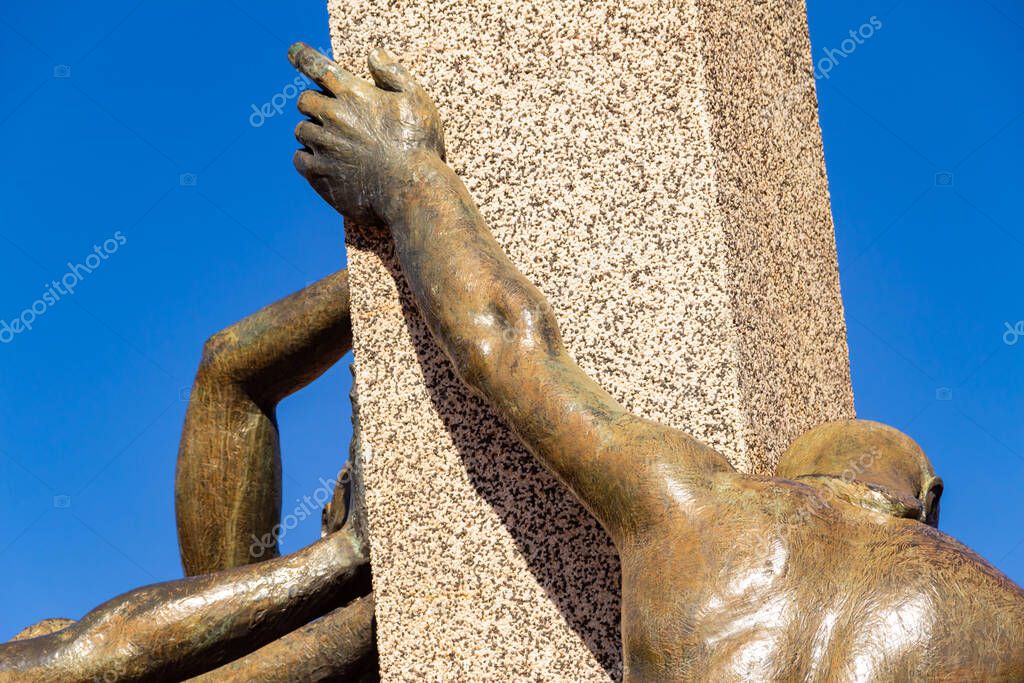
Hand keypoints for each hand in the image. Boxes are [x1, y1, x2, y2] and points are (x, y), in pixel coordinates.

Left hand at [288, 43, 445, 222]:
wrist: (412, 190)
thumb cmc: (418, 146)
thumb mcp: (416, 100)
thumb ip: (393, 74)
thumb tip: (374, 54)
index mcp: (353, 95)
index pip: (319, 67)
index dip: (304, 57)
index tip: (294, 52)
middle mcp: (333, 117)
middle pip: (304, 100)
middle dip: (314, 104)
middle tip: (329, 116)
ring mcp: (323, 146)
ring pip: (302, 131)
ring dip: (313, 133)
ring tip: (333, 144)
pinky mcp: (318, 173)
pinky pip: (299, 159)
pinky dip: (308, 159)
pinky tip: (323, 163)